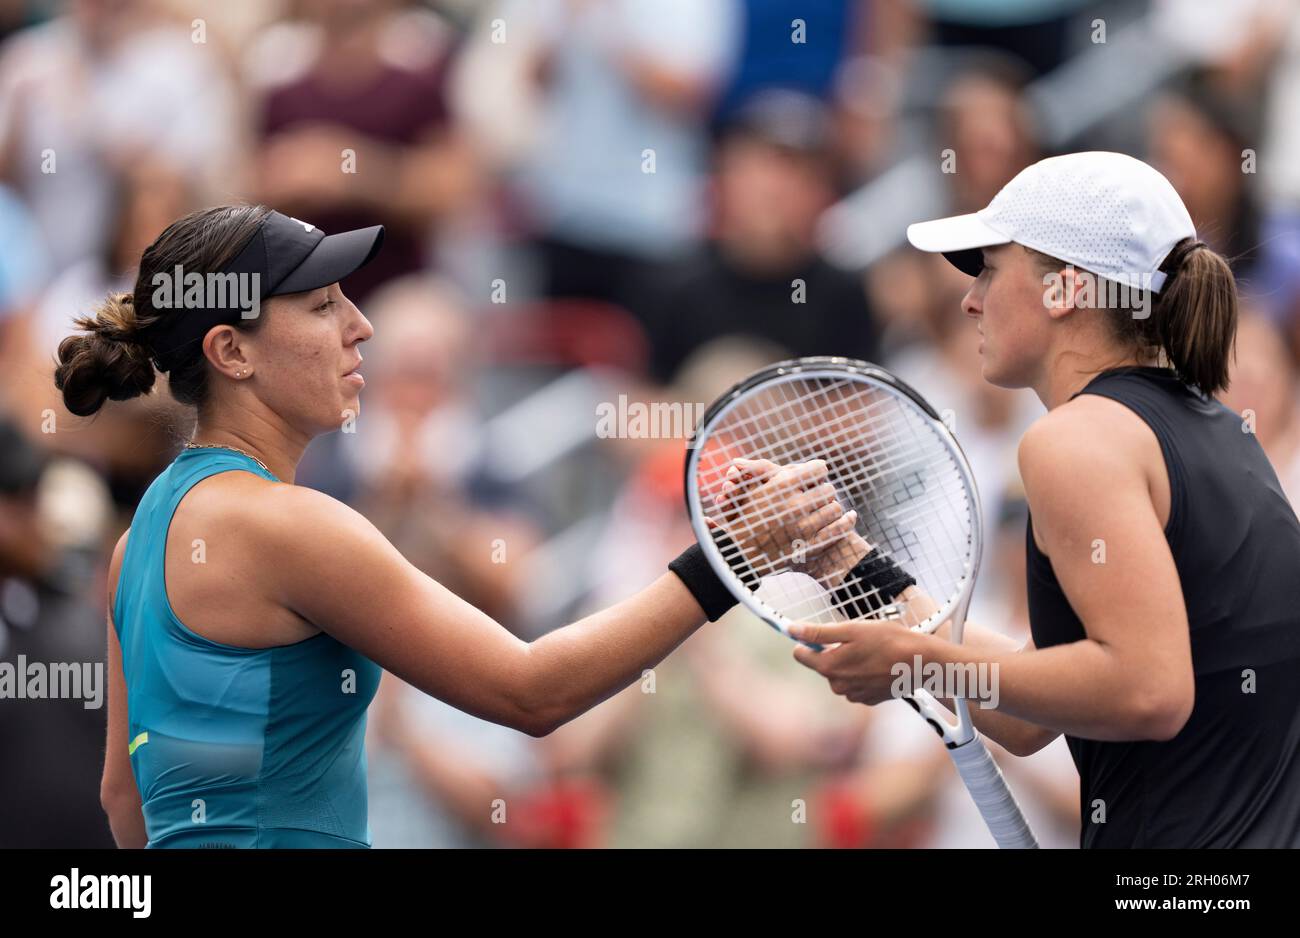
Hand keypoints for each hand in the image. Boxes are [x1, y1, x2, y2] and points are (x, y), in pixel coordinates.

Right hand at [712, 458, 866, 582]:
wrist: (739, 554)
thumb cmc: (745, 517)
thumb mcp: (754, 488)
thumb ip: (771, 470)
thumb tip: (796, 461)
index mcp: (782, 486)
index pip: (818, 469)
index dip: (817, 471)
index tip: (815, 475)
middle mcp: (795, 504)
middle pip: (828, 489)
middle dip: (824, 491)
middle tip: (819, 495)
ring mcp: (804, 527)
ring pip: (835, 508)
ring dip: (832, 507)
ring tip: (827, 508)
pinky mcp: (810, 546)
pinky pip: (838, 529)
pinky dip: (847, 521)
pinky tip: (850, 516)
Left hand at [789, 617, 922, 705]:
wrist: (921, 662)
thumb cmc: (888, 641)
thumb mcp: (851, 630)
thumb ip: (818, 632)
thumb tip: (791, 630)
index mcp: (829, 668)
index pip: (801, 654)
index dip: (810, 641)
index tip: (823, 633)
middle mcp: (838, 686)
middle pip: (823, 664)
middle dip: (834, 651)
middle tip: (858, 640)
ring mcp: (854, 695)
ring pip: (841, 674)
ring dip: (851, 662)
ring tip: (872, 652)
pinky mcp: (869, 699)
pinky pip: (857, 684)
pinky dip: (864, 673)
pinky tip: (879, 665)